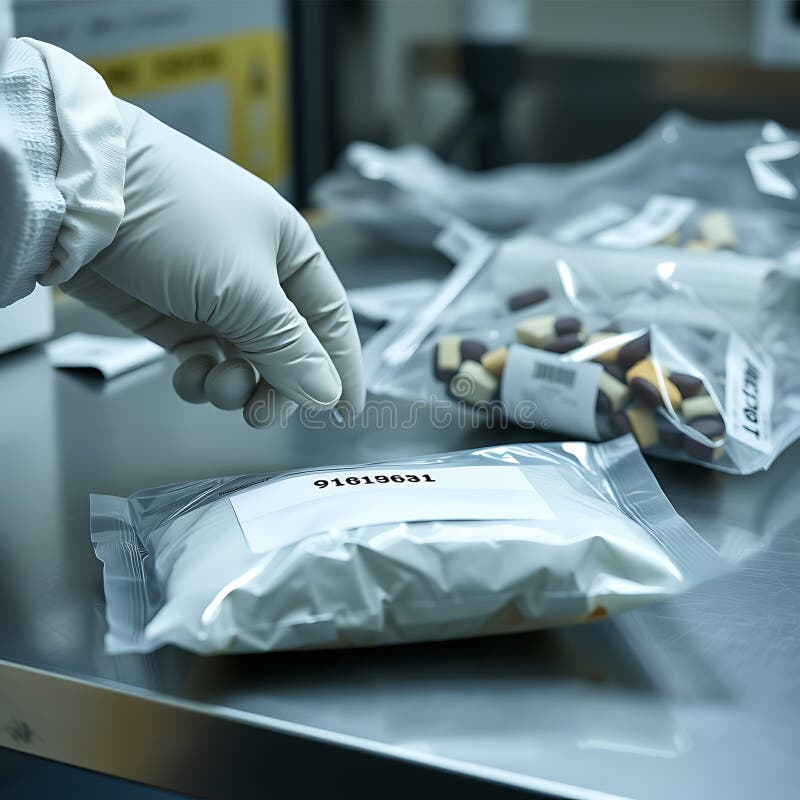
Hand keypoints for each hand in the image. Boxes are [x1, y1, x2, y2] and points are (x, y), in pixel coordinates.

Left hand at [62, 100, 363, 426]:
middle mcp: (257, 276)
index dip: (341, 367)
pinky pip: (204, 361)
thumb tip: (326, 394)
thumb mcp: (245, 289)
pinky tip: (190, 376)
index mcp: (290, 252)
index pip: (331, 319)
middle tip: (262, 413)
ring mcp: (213, 297)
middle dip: (278, 384)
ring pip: (245, 360)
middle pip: (288, 348)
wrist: (78, 197)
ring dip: (237, 384)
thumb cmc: (177, 223)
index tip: (345, 412)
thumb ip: (290, 349)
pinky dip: (201, 378)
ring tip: (220, 387)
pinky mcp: (173, 315)